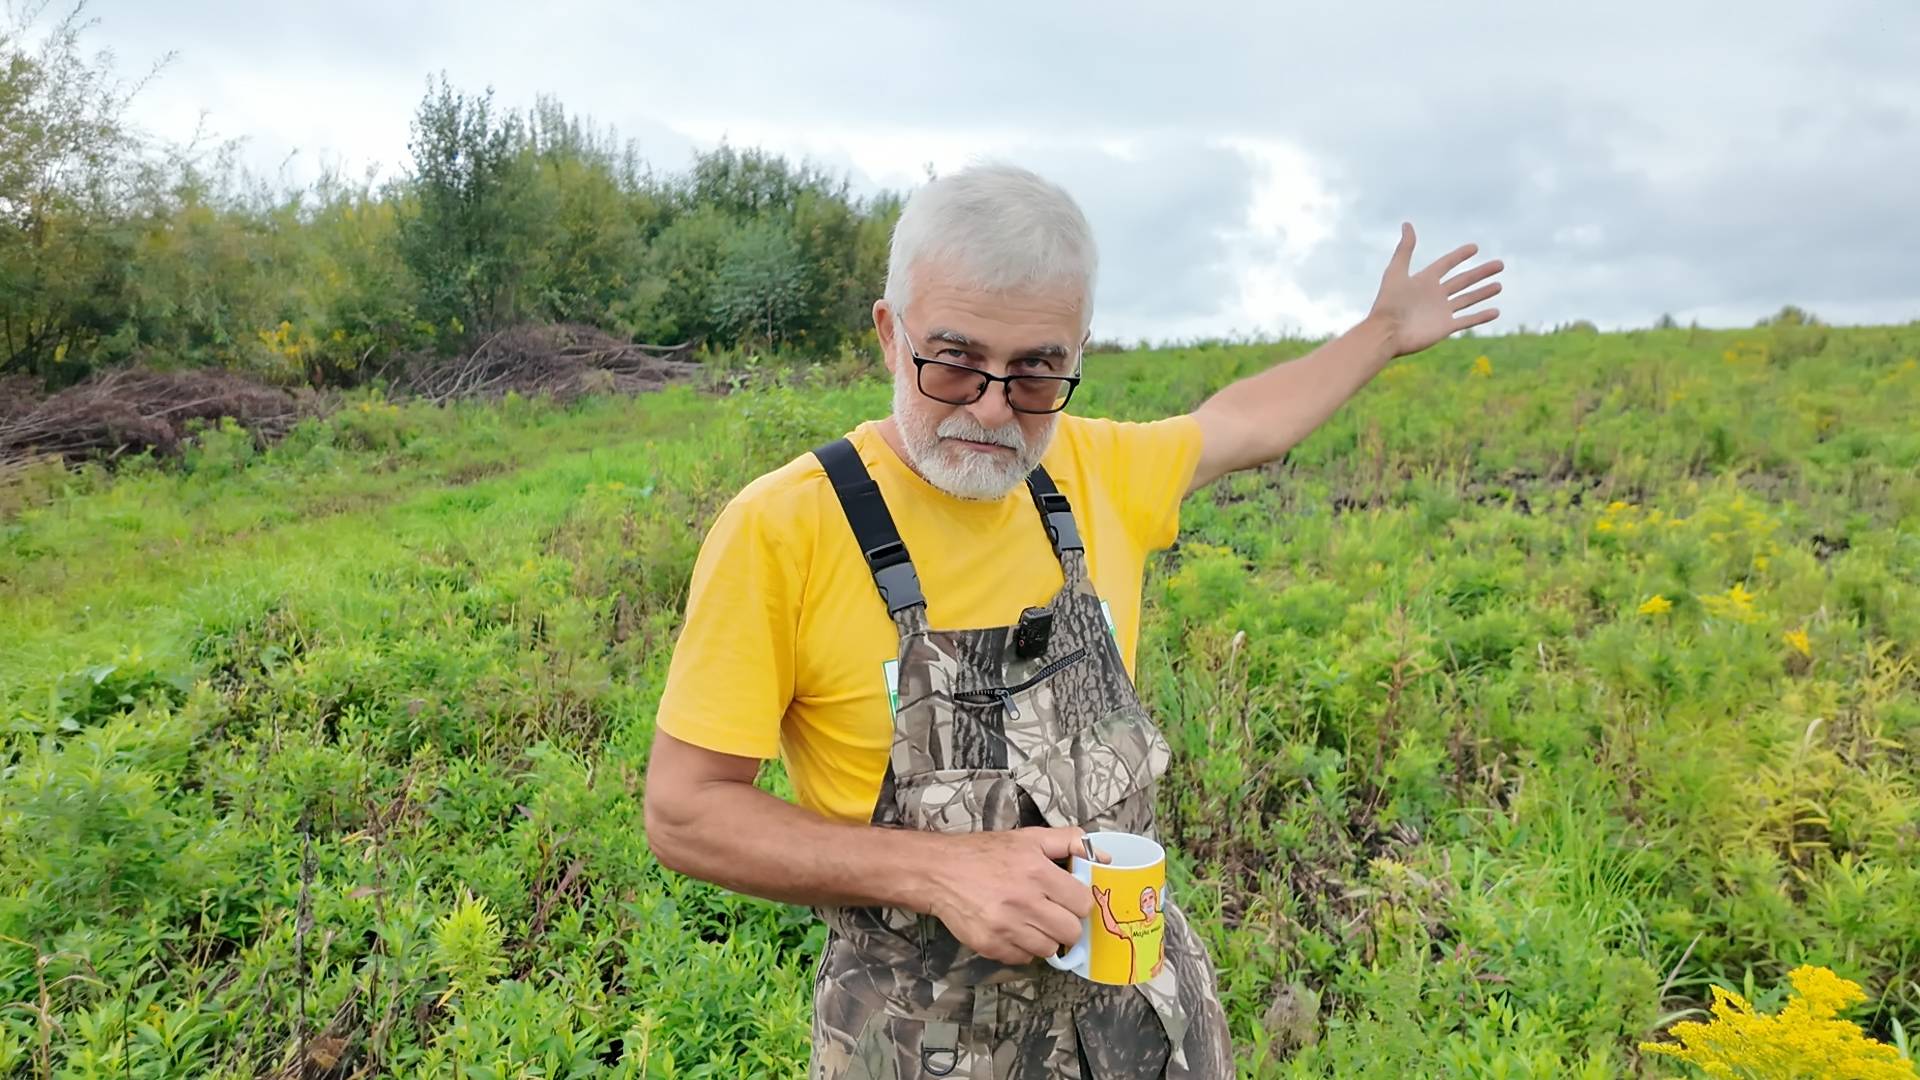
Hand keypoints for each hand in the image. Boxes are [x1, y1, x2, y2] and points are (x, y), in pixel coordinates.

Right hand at [923, 826, 1092, 965]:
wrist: (939, 872)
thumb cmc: (985, 853)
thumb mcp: (1029, 838)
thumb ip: (1069, 842)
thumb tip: (1104, 856)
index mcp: (1037, 871)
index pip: (1082, 902)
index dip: (1077, 901)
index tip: (1067, 897)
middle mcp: (1024, 901)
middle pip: (1070, 931)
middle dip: (1066, 923)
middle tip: (1052, 911)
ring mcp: (1006, 927)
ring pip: (1050, 949)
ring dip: (1046, 937)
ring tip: (1031, 920)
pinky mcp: (991, 946)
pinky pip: (1025, 958)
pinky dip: (1024, 947)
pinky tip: (1013, 929)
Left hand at [1367, 223, 1503, 357]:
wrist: (1386, 332)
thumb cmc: (1388, 303)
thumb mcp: (1395, 271)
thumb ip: (1404, 249)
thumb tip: (1407, 224)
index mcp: (1424, 281)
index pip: (1446, 264)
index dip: (1459, 255)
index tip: (1474, 247)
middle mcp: (1435, 295)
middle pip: (1463, 281)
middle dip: (1481, 273)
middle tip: (1500, 264)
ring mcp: (1441, 312)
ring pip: (1467, 299)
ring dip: (1483, 292)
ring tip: (1499, 285)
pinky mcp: (1445, 327)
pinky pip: (1467, 320)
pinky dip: (1481, 316)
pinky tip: (1495, 311)